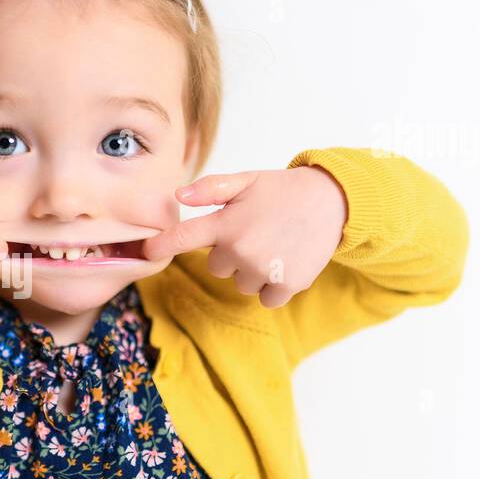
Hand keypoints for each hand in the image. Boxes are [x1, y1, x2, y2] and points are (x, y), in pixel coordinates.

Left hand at [142, 165, 347, 307]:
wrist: (333, 201)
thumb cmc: (282, 191)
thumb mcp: (246, 181)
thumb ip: (211, 188)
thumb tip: (178, 195)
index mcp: (226, 223)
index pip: (184, 237)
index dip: (162, 246)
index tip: (145, 252)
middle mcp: (241, 249)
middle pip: (217, 266)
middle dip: (231, 253)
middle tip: (255, 232)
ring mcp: (263, 269)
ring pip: (241, 283)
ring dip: (253, 270)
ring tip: (274, 244)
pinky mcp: (286, 284)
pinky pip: (265, 297)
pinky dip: (273, 285)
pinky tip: (285, 261)